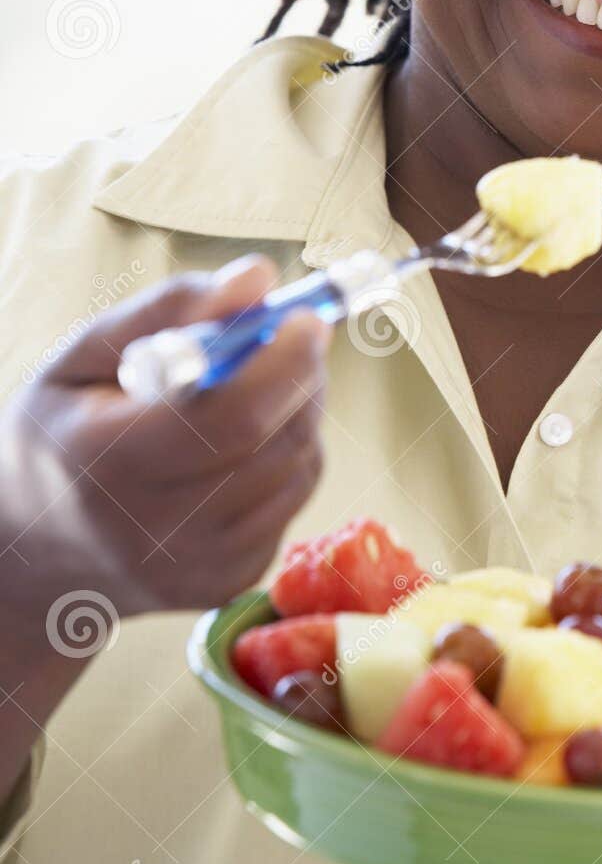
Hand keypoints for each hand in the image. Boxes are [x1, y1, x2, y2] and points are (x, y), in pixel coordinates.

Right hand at [0, 253, 331, 637]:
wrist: (35, 550)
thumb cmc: (60, 433)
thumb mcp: (83, 357)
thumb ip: (167, 309)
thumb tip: (259, 278)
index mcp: (109, 463)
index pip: (231, 419)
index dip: (283, 364)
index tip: (304, 318)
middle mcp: (156, 530)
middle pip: (277, 444)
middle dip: (302, 377)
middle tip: (294, 337)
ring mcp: (197, 567)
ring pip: (298, 470)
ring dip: (299, 414)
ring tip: (257, 388)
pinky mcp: (228, 584)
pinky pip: (293, 502)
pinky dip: (287, 459)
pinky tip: (242, 446)